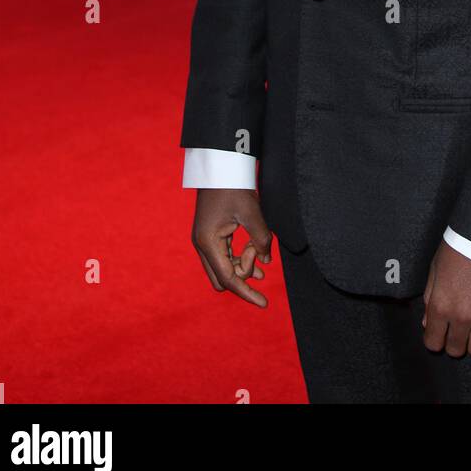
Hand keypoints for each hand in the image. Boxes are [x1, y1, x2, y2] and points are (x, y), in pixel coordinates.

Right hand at [191, 187, 272, 307]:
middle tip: (258, 252)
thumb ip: (261, 238)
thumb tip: (267, 261)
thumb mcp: (252, 212)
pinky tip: (256, 258)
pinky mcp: (211, 236)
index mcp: (208, 242)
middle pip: (223, 279)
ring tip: (260, 255)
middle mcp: (203, 246)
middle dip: (244, 275)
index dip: (247, 293)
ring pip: (224, 268)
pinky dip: (240, 259)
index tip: (264, 303)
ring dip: (243, 265)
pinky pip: (225, 257)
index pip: (229, 278)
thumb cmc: (233, 186)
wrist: (220, 166)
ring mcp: (205, 241)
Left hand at [422, 239, 470, 357]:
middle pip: (455, 350)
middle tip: (458, 329)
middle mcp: (461, 316)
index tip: (439, 333)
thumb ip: (430, 298)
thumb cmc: (458, 249)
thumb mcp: (435, 270)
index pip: (433, 343)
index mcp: (441, 305)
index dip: (435, 339)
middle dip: (454, 341)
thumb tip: (428, 322)